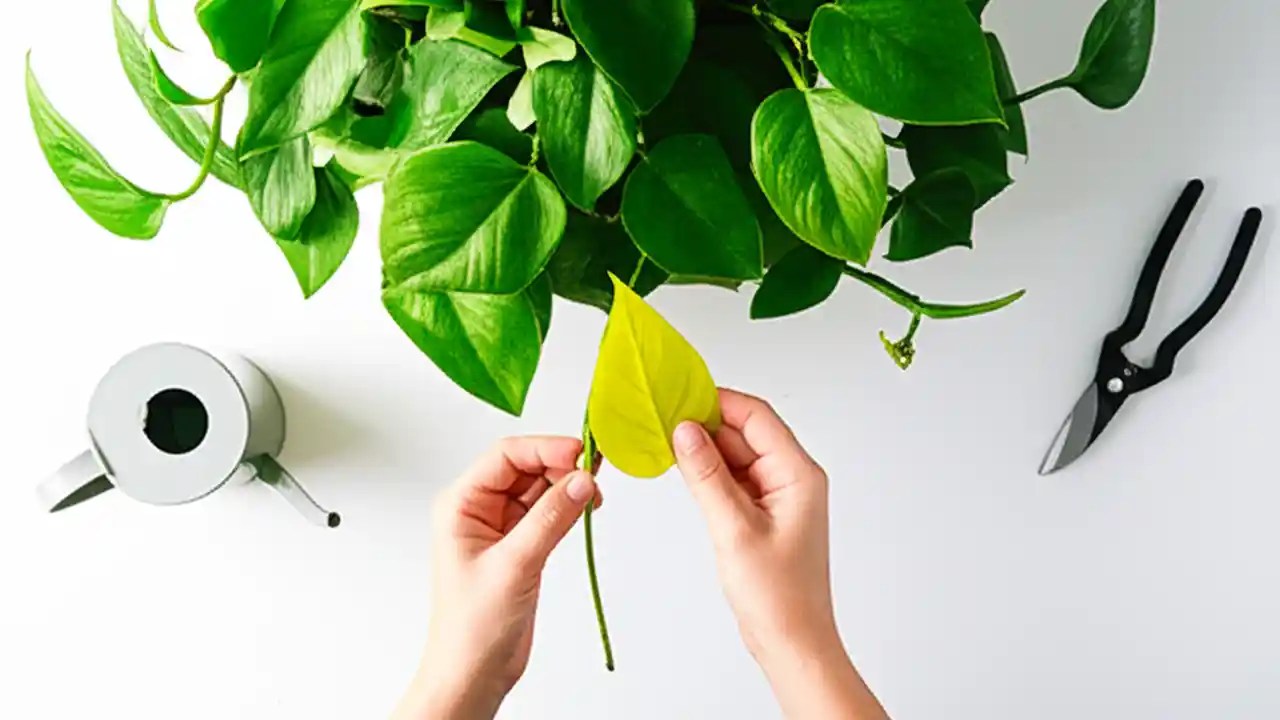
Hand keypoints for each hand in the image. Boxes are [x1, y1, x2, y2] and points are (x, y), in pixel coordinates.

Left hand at [394, 437, 598, 719]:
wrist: (474, 673)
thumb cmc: (472, 628)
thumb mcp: (514, 565)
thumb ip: (550, 519)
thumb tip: (582, 481)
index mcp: (460, 505)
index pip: (506, 456)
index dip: (545, 448)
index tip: (581, 454)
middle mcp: (479, 509)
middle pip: (526, 466)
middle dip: (561, 465)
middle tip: (596, 475)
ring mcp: (501, 526)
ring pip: (541, 487)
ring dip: (568, 486)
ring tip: (595, 494)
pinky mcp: (521, 544)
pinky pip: (548, 511)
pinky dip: (569, 507)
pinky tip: (586, 509)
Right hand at [673, 389, 888, 719]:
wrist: (793, 643)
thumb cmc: (778, 596)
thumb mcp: (734, 529)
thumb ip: (707, 476)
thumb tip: (685, 431)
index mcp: (798, 474)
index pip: (757, 417)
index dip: (718, 401)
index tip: (679, 396)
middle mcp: (792, 479)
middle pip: (745, 432)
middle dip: (705, 424)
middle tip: (662, 419)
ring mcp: (778, 496)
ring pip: (737, 456)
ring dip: (704, 449)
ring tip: (665, 443)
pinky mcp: (763, 514)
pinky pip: (734, 479)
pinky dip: (709, 473)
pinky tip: (683, 471)